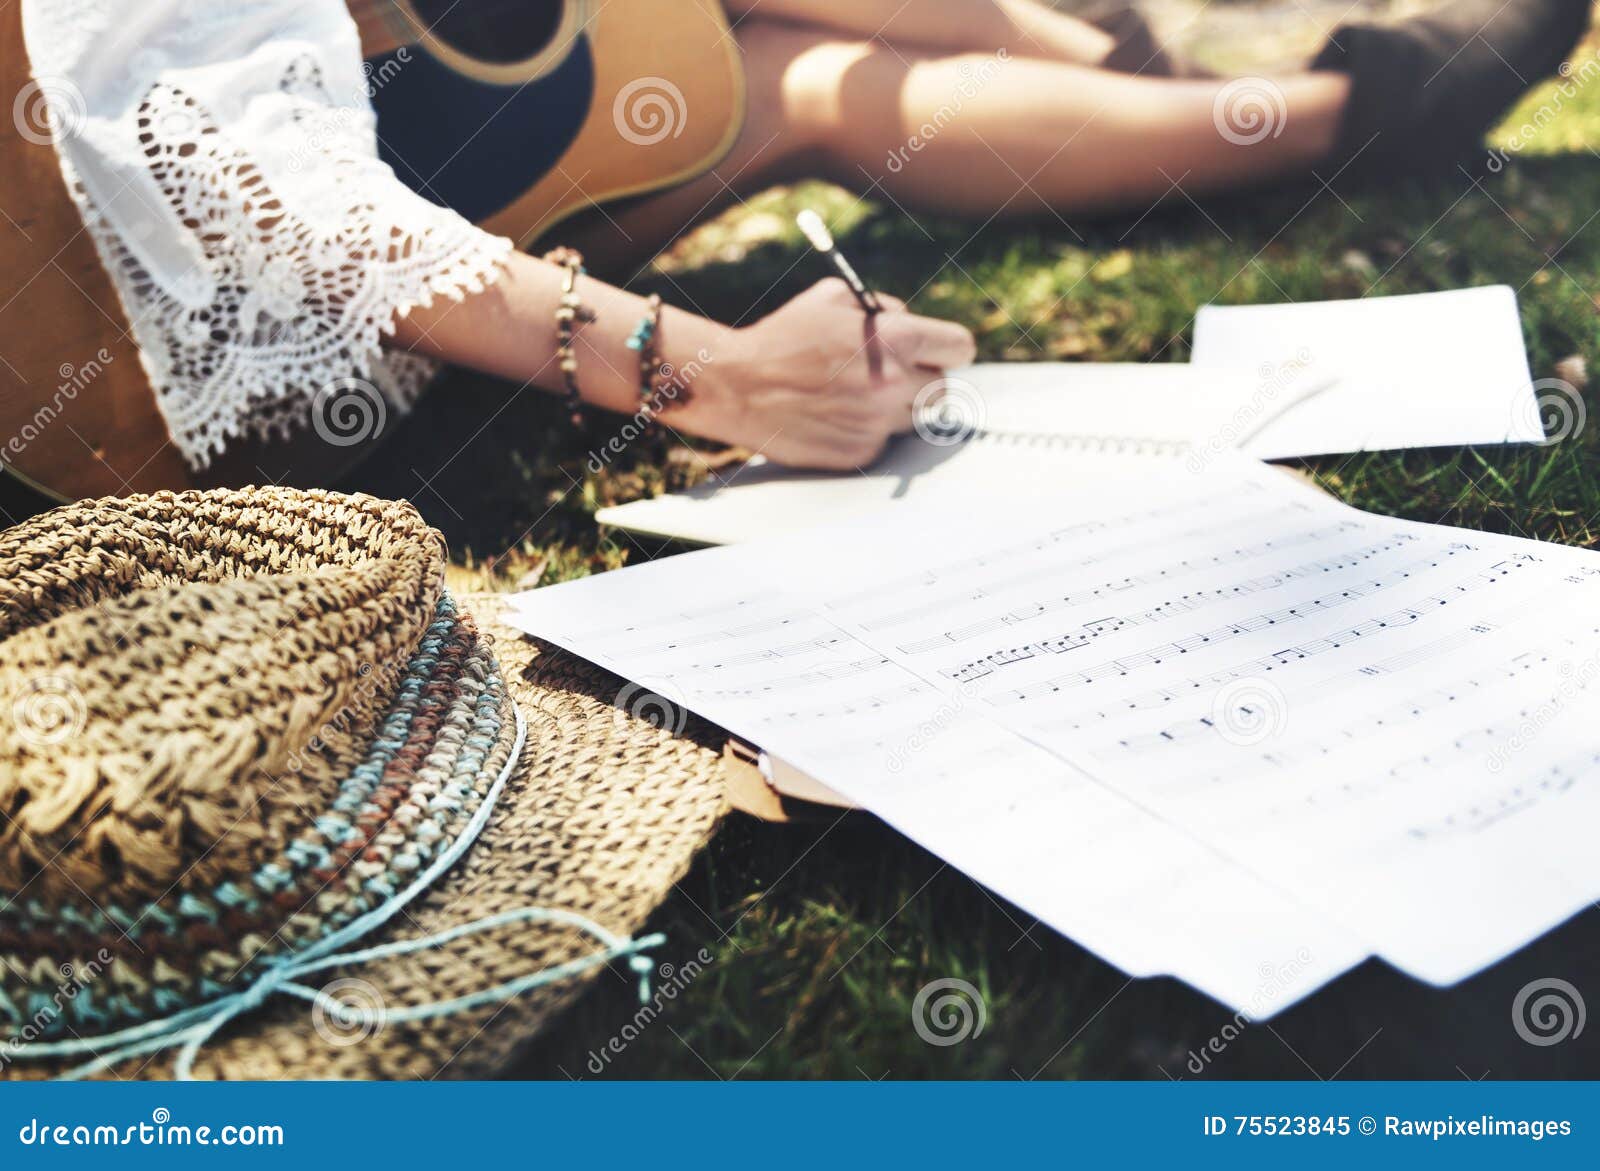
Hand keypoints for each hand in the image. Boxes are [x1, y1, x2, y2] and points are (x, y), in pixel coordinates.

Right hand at [688, 279, 976, 468]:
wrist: (737, 384)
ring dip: (894, 407)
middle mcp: (894, 386)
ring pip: (912, 419)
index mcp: (896, 340)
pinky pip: (881, 442)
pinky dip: (865, 430)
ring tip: (855, 393)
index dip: (948, 348)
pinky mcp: (859, 453)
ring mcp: (878, 424)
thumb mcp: (835, 298)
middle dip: (921, 379)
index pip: (959, 348)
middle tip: (892, 375)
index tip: (940, 352)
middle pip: (941, 390)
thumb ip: (883, 308)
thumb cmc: (783, 336)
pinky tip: (834, 415)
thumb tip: (909, 322)